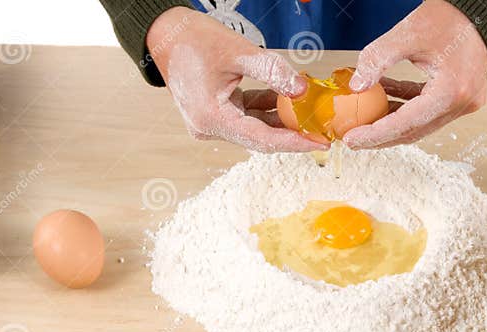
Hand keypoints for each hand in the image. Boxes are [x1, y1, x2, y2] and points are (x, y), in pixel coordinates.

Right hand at [146, 7, 326, 152]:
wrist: (167, 34)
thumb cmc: (194, 40)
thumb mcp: (239, 52)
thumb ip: (272, 71)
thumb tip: (301, 89)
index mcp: (211, 118)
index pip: (261, 138)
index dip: (294, 142)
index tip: (318, 142)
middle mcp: (209, 127)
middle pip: (259, 138)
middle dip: (291, 134)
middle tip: (320, 131)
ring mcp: (211, 124)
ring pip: (255, 129)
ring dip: (280, 121)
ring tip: (308, 115)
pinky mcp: (216, 115)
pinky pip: (247, 118)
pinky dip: (266, 111)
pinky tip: (286, 102)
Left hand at [343, 0, 486, 148]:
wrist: (479, 10)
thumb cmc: (450, 18)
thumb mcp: (407, 34)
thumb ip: (377, 59)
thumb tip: (356, 85)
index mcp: (451, 92)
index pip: (406, 124)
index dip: (375, 134)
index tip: (352, 140)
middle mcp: (461, 104)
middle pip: (414, 131)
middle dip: (382, 136)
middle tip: (354, 138)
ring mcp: (464, 103)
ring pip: (421, 123)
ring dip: (393, 121)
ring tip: (365, 118)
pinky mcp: (461, 97)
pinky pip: (428, 110)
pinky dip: (406, 106)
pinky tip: (386, 96)